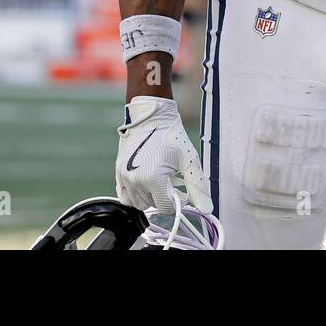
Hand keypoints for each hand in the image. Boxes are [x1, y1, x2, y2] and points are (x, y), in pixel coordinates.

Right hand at [115, 96, 211, 214]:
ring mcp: (124, 178)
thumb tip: (207, 209)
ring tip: (160, 179)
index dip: (178, 200)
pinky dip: (136, 195)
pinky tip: (146, 183)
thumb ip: (198, 186)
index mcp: (154, 178)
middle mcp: (136, 181)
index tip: (183, 189)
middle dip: (165, 197)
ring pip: (139, 203)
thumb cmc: (171, 136)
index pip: (166, 206)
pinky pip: (125, 196)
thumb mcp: (189, 160)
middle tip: (173, 181)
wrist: (150, 117)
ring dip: (151, 196)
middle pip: (153, 205)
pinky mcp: (118, 173)